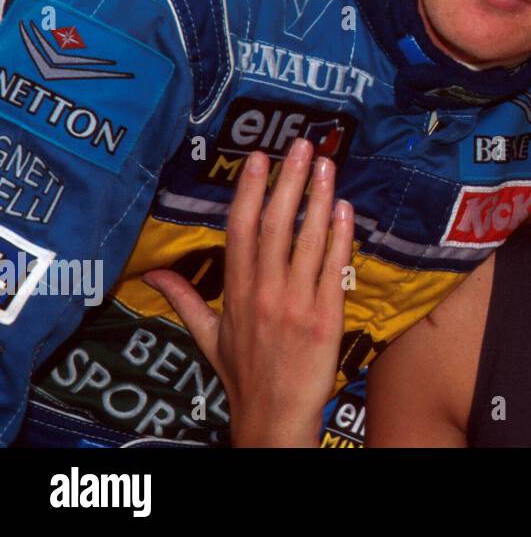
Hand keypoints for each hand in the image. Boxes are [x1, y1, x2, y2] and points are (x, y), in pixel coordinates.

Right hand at [144, 137, 353, 446]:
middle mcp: (263, 293)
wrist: (274, 419)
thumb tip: (153, 273)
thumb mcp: (208, 336)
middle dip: (287, 182)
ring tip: (326, 164)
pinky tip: (344, 208)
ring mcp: (295, 304)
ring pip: (305, 241)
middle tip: (300, 145)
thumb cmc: (244, 377)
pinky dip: (339, 236)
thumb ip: (183, 299)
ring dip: (317, 198)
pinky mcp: (325, 318)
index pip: (240, 230)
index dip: (249, 191)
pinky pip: (333, 268)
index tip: (258, 158)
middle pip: (273, 226)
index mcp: (236, 293)